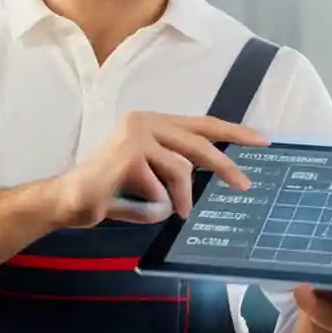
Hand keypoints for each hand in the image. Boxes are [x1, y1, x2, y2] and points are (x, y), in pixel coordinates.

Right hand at [48, 111, 268, 227]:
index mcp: (151, 123)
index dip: (232, 132)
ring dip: (179, 198)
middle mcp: (143, 122)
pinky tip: (134, 205)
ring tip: (171, 210)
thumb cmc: (109, 191)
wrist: (69, 200)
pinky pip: (161, 188)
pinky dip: (154, 205)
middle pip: (198, 143)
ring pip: (181, 170)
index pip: (200, 124)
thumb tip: (214, 174)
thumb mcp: (151, 175)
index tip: (262, 139)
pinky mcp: (130, 157)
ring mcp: (135, 136)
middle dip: (224, 166)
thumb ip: (176, 168)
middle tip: (245, 185)